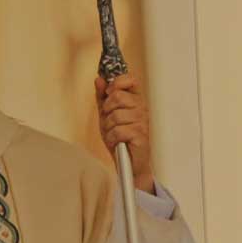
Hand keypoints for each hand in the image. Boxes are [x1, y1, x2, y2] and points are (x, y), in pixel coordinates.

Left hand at [96, 74, 158, 193]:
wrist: (128, 162)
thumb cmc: (119, 138)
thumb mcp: (106, 115)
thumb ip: (102, 97)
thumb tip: (99, 79)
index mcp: (135, 100)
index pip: (130, 79)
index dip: (116, 82)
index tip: (108, 92)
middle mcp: (141, 108)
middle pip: (117, 96)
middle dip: (107, 110)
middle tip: (109, 121)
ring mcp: (142, 121)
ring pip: (115, 115)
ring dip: (108, 127)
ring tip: (113, 134)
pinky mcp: (140, 135)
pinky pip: (117, 131)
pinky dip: (111, 138)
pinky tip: (116, 142)